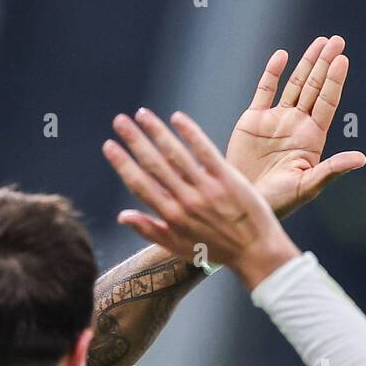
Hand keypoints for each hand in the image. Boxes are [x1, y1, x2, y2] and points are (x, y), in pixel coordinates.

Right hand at [103, 107, 298, 287]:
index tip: (109, 145)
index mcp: (172, 217)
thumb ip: (149, 230)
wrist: (256, 252)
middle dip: (134, 141)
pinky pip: (205, 151)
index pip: (140, 184)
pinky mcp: (227, 179)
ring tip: (141, 114)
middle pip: (153, 164)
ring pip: (175, 154)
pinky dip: (190, 133)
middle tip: (119, 121)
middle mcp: (186, 201)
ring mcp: (207, 188)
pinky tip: (176, 118)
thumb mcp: (179, 247)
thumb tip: (121, 215)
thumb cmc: (216, 251)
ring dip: (156, 131)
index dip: (122, 164)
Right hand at [226, 35, 365, 217]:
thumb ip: (332, 169)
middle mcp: (297, 124)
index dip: (334, 81)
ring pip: (295, 85)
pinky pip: (264, 90)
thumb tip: (362, 158)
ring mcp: (276, 120)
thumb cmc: (279, 201)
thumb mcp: (307, 186)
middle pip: (315, 88)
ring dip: (306, 64)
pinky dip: (273, 73)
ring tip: (320, 42)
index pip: (327, 103)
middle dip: (324, 64)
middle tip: (336, 40)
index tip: (342, 60)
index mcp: (312, 138)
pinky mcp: (254, 120)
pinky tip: (282, 56)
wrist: (245, 200)